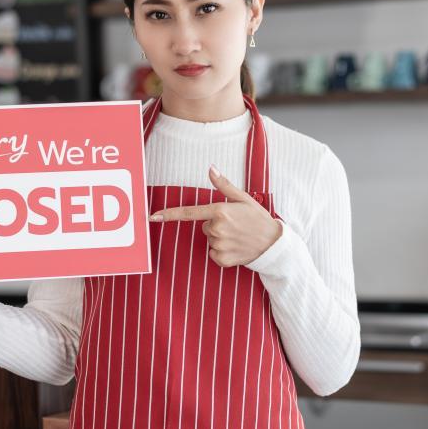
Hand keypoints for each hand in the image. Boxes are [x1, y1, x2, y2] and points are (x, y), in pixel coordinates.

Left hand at [151, 165, 281, 267]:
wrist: (273, 244)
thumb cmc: (259, 219)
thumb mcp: (243, 198)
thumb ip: (224, 185)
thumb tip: (211, 169)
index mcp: (220, 211)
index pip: (189, 212)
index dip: (170, 214)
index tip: (154, 216)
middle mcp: (217, 228)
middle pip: (204, 226)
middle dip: (216, 225)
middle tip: (235, 226)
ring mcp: (219, 245)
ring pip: (209, 240)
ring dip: (220, 239)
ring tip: (238, 236)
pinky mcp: (222, 259)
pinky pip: (213, 254)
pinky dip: (222, 252)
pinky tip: (236, 248)